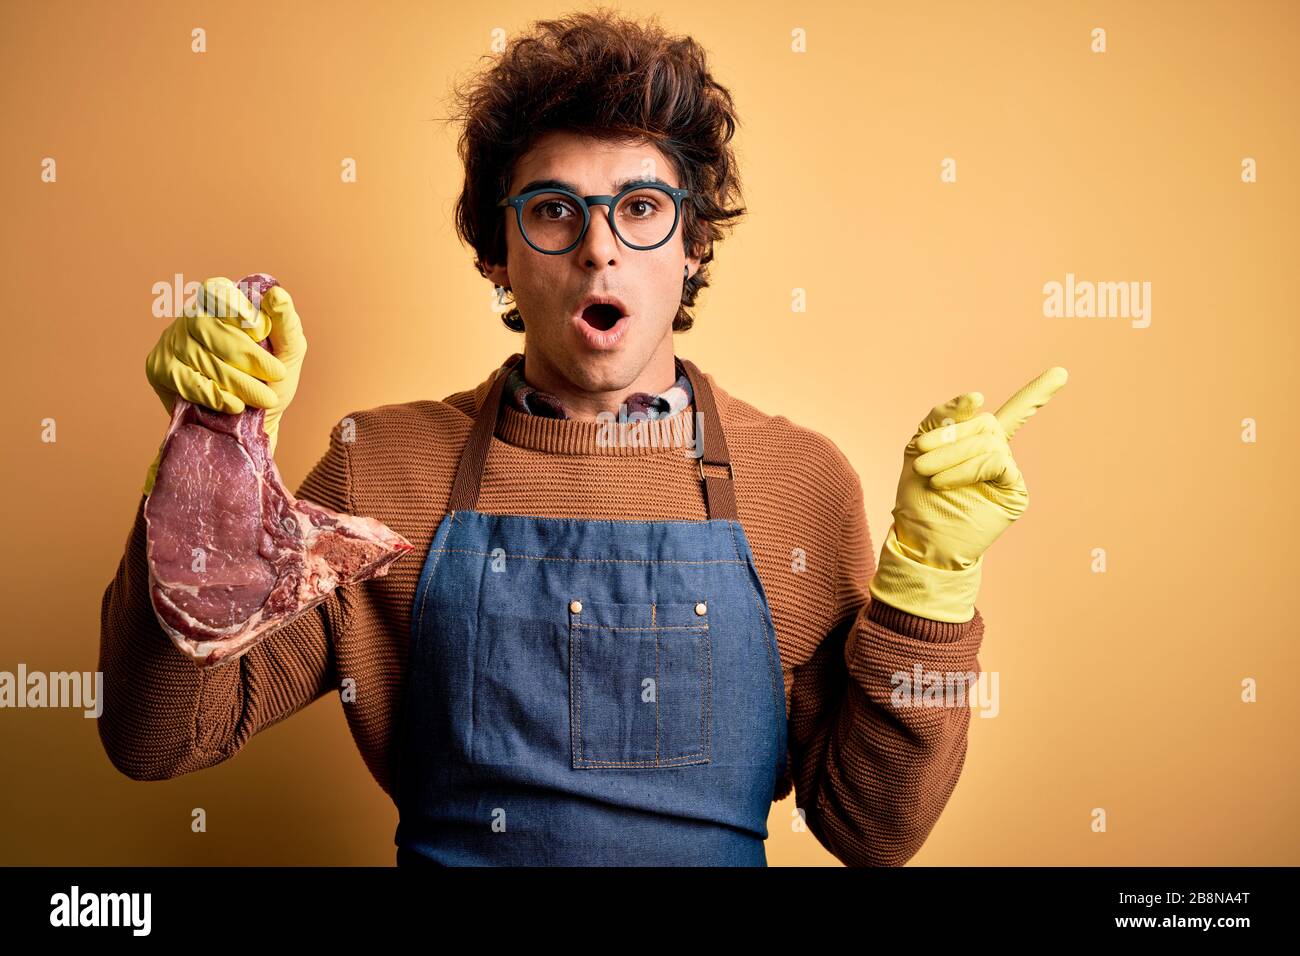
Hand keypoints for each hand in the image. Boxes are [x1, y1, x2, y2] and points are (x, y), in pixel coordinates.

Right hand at [142, 277, 306, 493]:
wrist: (256, 419)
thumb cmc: (272, 378)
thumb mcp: (288, 350)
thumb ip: (285, 322)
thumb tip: (277, 294)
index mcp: (222, 302)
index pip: (217, 291)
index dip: (236, 309)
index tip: (261, 332)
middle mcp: (192, 316)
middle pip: (208, 327)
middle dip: (247, 354)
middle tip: (276, 374)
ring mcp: (172, 341)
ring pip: (199, 356)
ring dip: (237, 380)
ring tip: (264, 398)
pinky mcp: (160, 368)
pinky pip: (184, 380)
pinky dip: (214, 394)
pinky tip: (235, 405)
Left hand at [868, 367, 1067, 622]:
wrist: (920, 539)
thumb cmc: (917, 496)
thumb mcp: (919, 448)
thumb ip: (943, 416)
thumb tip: (978, 396)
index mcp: (979, 441)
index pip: (1014, 411)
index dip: (1037, 393)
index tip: (1061, 372)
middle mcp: (999, 454)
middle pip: (986, 424)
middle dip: (951, 436)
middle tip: (921, 456)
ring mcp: (1008, 473)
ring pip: (989, 441)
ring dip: (952, 454)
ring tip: (929, 474)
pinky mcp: (1013, 492)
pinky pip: (996, 462)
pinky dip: (966, 468)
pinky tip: (945, 483)